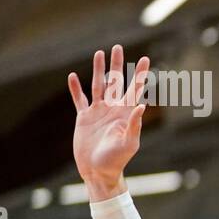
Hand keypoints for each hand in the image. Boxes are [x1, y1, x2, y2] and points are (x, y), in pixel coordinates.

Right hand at [68, 45, 149, 193]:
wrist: (98, 171)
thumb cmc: (117, 160)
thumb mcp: (128, 143)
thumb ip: (135, 125)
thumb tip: (142, 105)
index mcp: (126, 113)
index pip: (134, 89)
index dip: (139, 74)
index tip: (145, 58)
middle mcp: (113, 109)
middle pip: (115, 82)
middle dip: (116, 65)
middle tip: (117, 47)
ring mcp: (98, 112)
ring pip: (97, 85)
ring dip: (97, 70)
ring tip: (98, 54)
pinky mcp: (84, 118)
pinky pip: (79, 99)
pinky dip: (76, 88)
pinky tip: (73, 76)